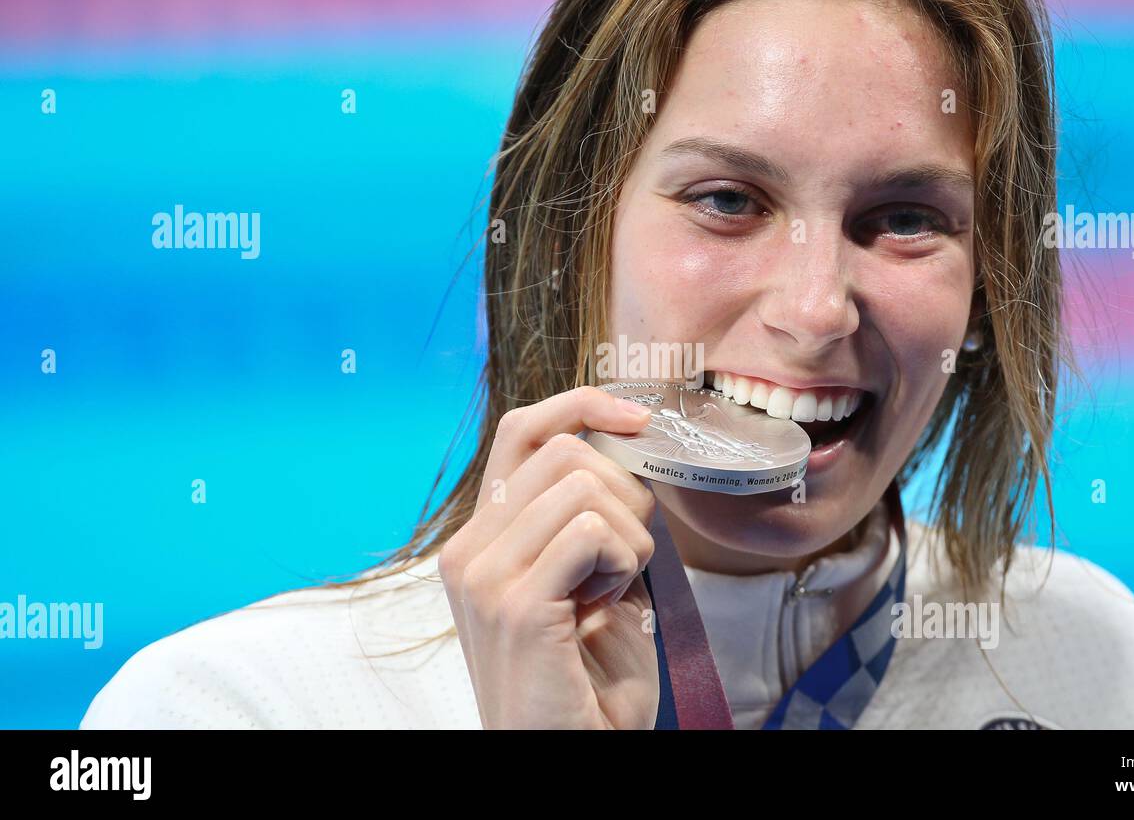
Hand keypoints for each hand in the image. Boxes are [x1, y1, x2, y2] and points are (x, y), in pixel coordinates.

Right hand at [439, 386, 659, 728]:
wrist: (571, 756)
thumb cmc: (586, 682)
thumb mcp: (587, 583)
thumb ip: (589, 521)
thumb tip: (629, 455)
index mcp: (482, 539)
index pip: (523, 429)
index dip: (582, 405)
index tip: (638, 418)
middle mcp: (468, 550)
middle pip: (562, 450)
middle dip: (625, 488)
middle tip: (630, 552)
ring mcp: (483, 577)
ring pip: (580, 486)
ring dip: (629, 534)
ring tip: (616, 586)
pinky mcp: (514, 605)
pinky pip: (588, 531)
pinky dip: (622, 558)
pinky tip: (610, 600)